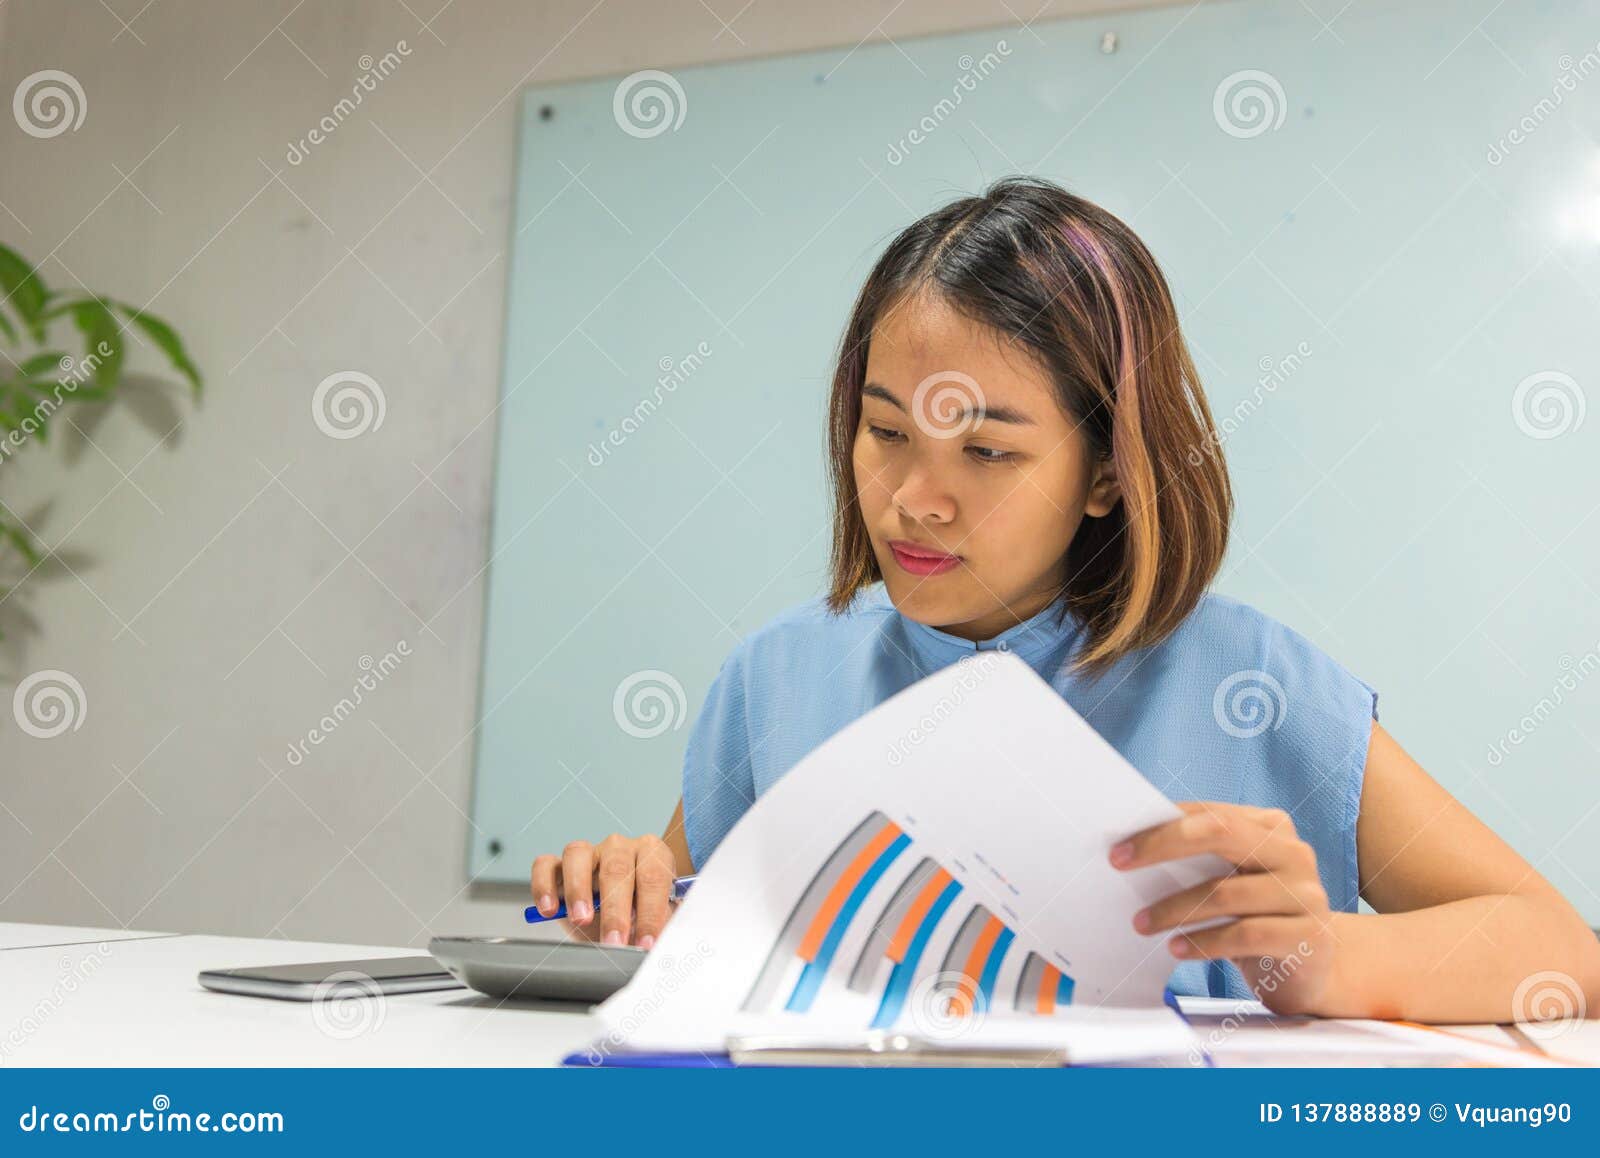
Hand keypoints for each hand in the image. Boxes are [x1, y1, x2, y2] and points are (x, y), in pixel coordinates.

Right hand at [530, 832, 677, 948]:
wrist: (619, 920)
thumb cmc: (641, 915)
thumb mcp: (655, 922)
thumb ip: (659, 926)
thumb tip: (658, 945)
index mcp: (652, 852)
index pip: (654, 877)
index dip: (651, 912)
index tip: (647, 943)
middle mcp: (620, 846)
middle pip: (616, 869)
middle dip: (615, 911)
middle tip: (615, 941)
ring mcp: (588, 852)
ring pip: (578, 855)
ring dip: (579, 889)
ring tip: (581, 919)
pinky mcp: (557, 864)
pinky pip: (545, 865)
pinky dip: (544, 886)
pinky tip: (549, 910)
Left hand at [1110, 801, 1338, 1013]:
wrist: (1310, 971)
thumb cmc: (1255, 917)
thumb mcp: (1230, 881)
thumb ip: (1198, 859)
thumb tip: (1132, 849)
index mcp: (1270, 827)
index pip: (1209, 813)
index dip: (1161, 826)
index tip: (1118, 847)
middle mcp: (1292, 852)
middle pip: (1221, 833)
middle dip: (1163, 845)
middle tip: (1119, 864)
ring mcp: (1305, 893)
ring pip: (1226, 893)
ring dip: (1174, 909)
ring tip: (1142, 924)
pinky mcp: (1309, 935)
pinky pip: (1245, 935)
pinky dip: (1204, 943)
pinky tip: (1177, 949)